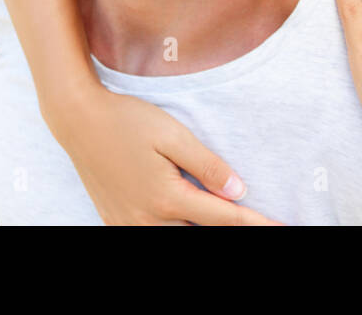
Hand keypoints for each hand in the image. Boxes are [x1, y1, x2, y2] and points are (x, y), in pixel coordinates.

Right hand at [47, 81, 281, 224]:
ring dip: (204, 231)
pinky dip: (176, 231)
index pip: (225, 220)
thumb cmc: (127, 121)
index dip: (257, 226)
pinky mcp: (116, 223)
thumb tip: (238, 192)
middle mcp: (148, 221)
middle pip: (203, 236)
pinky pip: (154, 235)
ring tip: (227, 220)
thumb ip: (207, 165)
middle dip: (232, 231)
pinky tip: (186, 220)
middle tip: (262, 224)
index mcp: (167, 199)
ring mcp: (129, 226)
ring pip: (178, 240)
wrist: (77, 121)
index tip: (283, 229)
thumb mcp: (172, 135)